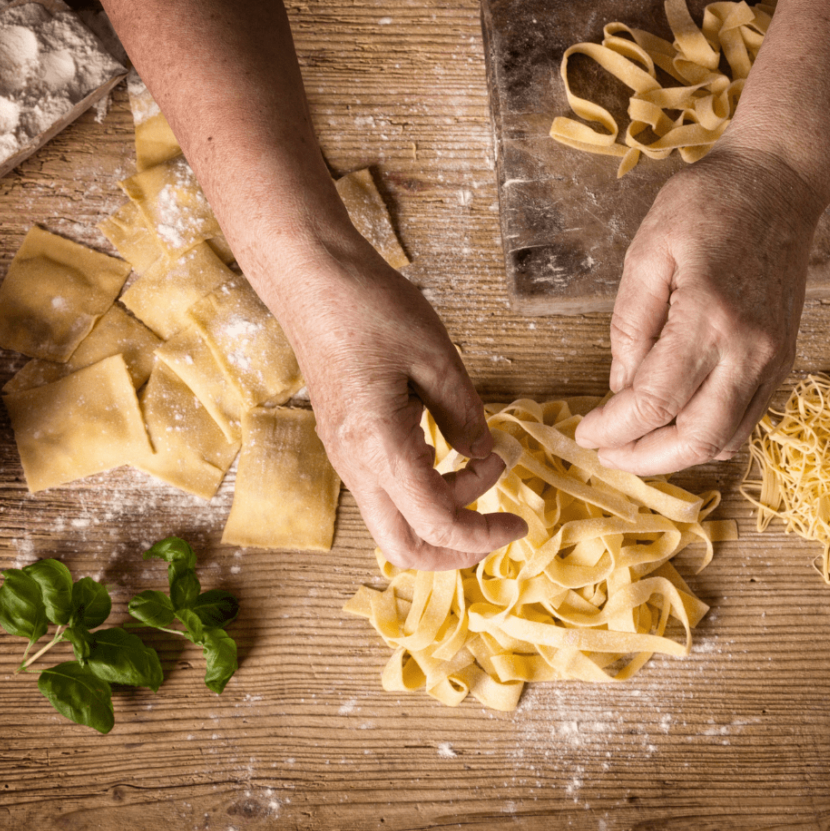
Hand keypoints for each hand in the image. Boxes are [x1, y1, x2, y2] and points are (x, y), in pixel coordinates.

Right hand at [271, 226, 526, 569]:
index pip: (435, 523)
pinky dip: (425, 489)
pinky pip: (386, 490)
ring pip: (394, 521)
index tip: (520, 524)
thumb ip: (465, 414)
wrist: (309, 279)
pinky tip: (449, 451)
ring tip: (483, 460)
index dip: (483, 535)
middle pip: (403, 548)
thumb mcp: (436, 357)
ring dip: (444, 511)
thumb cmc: (369, 307)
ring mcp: (344, 457)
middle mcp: (354, 464)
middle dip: (458, 550)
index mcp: (378, 446)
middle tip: (500, 523)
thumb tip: (483, 454)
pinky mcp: (345, 444)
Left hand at [575, 144, 822, 474]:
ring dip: (676, 455)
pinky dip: (706, 436)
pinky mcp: (783, 358)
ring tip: (635, 446)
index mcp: (708, 317)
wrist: (779, 182)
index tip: (585, 433)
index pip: (654, 401)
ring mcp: (773, 357)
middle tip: (607, 453)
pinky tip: (673, 425)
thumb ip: (630, 326)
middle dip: (644, 458)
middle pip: (696, 437)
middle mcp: (750, 348)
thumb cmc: (707, 206)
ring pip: (726, 439)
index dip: (614, 428)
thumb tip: (620, 388)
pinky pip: (746, 420)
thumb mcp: (647, 253)